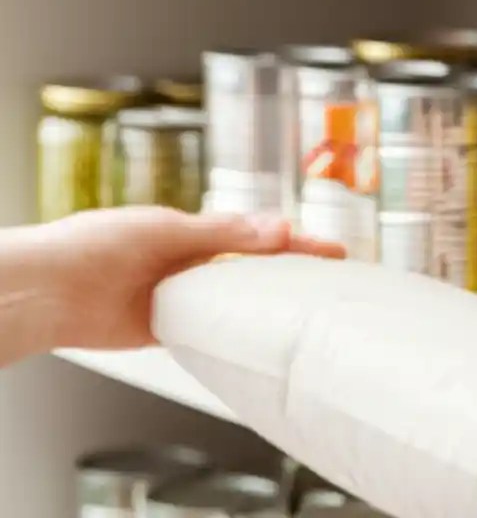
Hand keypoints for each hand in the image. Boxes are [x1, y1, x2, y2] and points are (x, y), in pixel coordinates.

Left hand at [0, 207, 343, 359]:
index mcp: (196, 231)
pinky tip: (259, 338)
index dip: (300, 244)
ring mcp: (182, 296)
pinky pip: (212, 331)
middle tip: (333, 286)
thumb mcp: (169, 230)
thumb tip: (279, 229)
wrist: (49, 290)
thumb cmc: (94, 246)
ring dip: (268, 306)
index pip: (260, 237)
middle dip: (294, 276)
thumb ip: (225, 234)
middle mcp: (193, 263)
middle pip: (256, 270)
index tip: (336, 253)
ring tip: (308, 313)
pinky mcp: (168, 328)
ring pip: (238, 302)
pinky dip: (236, 333)